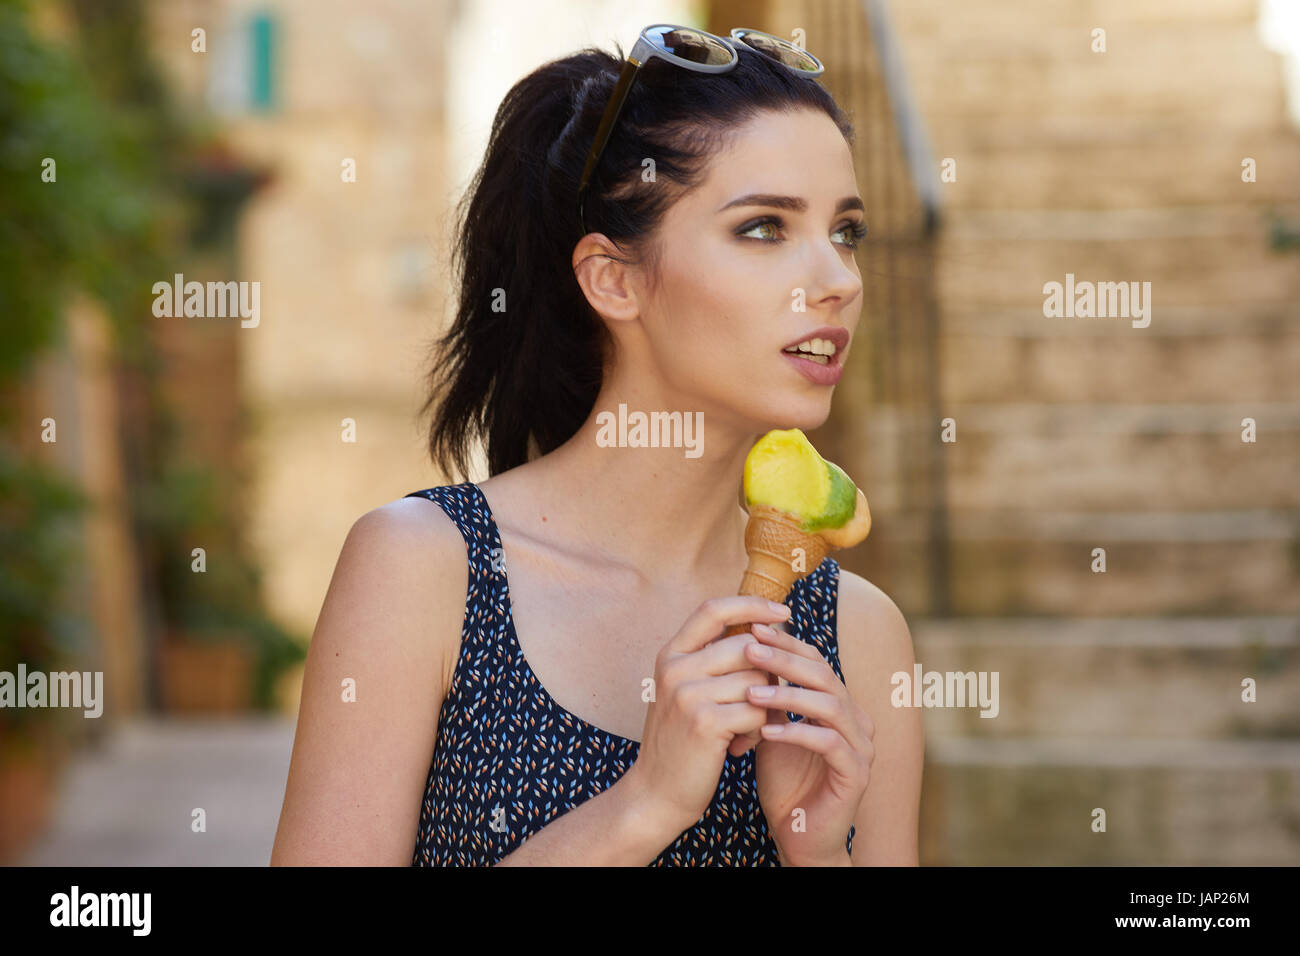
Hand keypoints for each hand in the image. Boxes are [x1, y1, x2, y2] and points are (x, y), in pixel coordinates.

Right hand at [628, 596, 793, 833]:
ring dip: (766, 705)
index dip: (752, 605)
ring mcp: (688, 694)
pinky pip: (757, 710)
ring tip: (749, 728)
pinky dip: (760, 729)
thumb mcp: (686, 691)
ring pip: (758, 679)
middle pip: (747, 645)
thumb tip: (762, 629)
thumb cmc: (681, 741)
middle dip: (769, 672)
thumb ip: (712, 660)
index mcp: (671, 654)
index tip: (784, 612)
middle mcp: (676, 668)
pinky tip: (743, 745)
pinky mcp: (705, 722)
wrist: (655, 794)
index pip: (714, 609)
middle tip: (764, 700)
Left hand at [744, 622, 873, 866]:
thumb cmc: (783, 781)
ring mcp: (862, 746)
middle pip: (824, 675)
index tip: (750, 629)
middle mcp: (857, 719)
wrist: (797, 834)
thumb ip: (768, 697)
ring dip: (788, 695)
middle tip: (750, 649)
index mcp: (839, 704)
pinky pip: (830, 744)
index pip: (816, 660)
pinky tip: (767, 733)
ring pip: (830, 705)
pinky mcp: (857, 774)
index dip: (785, 643)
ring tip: (752, 693)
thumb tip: (743, 650)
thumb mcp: (771, 730)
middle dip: (785, 660)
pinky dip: (798, 733)